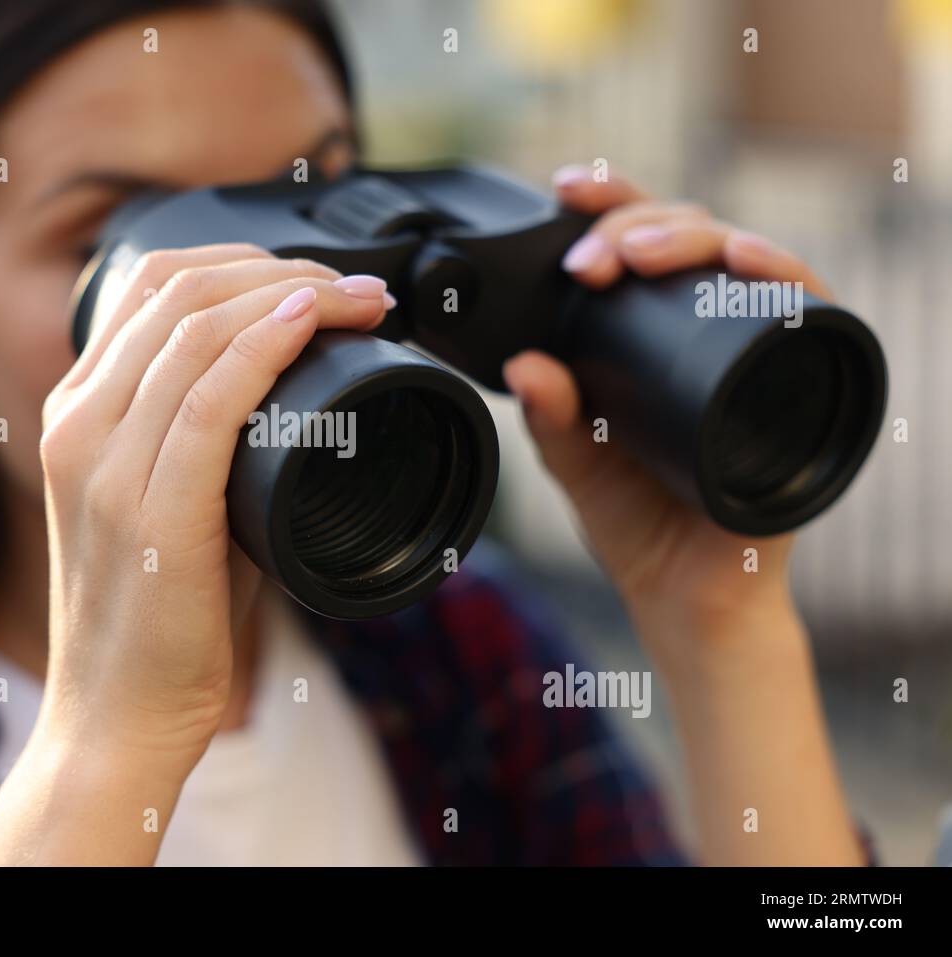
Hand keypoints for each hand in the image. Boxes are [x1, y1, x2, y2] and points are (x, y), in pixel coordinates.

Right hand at [37, 245, 390, 765]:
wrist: (116, 720)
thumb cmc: (161, 620)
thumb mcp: (173, 506)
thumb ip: (211, 443)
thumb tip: (301, 393)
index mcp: (76, 414)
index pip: (151, 286)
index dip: (243, 261)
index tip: (320, 279)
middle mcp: (76, 424)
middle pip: (177, 290)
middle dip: (280, 268)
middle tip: (357, 289)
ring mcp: (101, 464)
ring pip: (196, 329)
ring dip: (294, 295)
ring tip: (362, 301)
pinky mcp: (146, 511)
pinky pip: (207, 399)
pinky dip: (266, 345)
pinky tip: (311, 321)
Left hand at [503, 166, 831, 650]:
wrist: (689, 595)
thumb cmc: (636, 523)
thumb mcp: (577, 463)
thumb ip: (550, 419)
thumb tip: (522, 365)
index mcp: (653, 333)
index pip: (640, 244)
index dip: (612, 203)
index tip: (566, 187)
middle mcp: (708, 328)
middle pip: (688, 236)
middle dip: (635, 226)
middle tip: (591, 259)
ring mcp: (758, 347)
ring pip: (741, 256)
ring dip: (693, 238)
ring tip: (640, 254)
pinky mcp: (804, 378)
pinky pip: (809, 310)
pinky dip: (782, 276)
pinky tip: (745, 260)